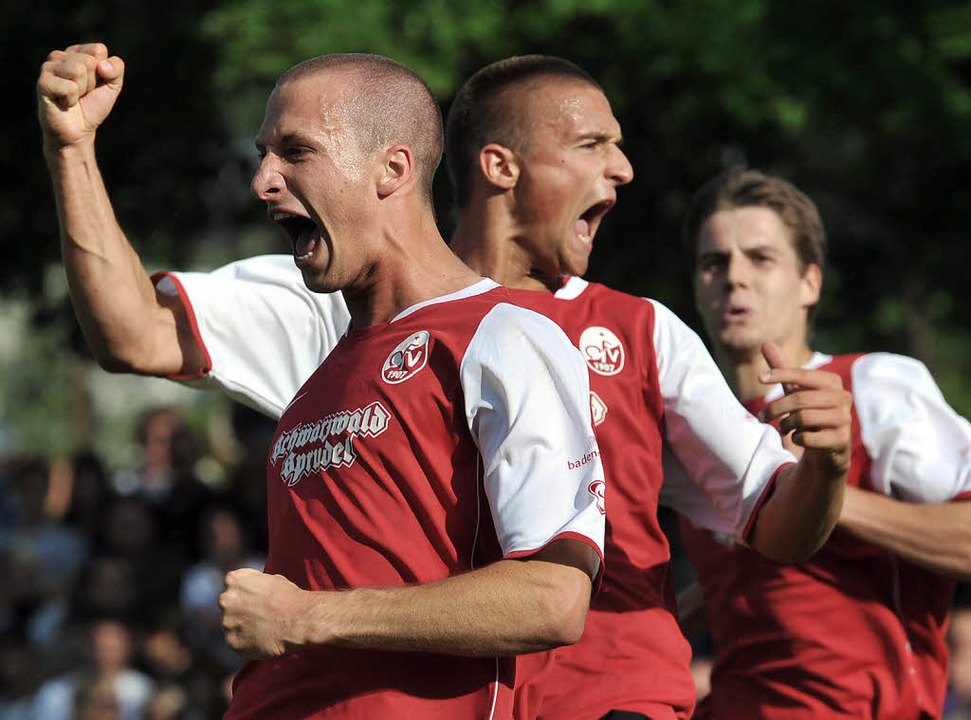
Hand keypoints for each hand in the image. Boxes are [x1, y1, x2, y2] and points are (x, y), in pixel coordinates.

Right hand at [37, 43, 124, 149]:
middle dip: (92, 82)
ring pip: (78, 70)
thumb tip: (101, 65)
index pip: (98, 49)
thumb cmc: (93, 105)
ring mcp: (48, 68)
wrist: (79, 131)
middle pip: (89, 61)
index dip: (103, 71)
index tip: (95, 83)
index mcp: (76, 52)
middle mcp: (59, 56)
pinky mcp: (43, 83)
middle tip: (83, 93)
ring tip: (73, 97)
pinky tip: (64, 103)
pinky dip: (72, 100)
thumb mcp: (113, 86)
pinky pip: (70, 87)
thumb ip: (116, 69)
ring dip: (82, 90)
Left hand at [219, 568, 309, 659]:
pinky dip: (246, 642)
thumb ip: (256, 584)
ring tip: (262, 629)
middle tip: (257, 615)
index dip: (245, 592)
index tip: (254, 598)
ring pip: (230, 624)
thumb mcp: (273, 579)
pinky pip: (235, 642)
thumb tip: (255, 590)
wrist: (298, 621)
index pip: (232, 584)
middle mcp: (226, 599)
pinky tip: (261, 639)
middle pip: (227, 604)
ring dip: (241, 626)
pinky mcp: (231, 642)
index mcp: (234, 580)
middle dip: (239, 609)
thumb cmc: (290, 598)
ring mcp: (227, 622)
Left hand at [758, 342, 851, 473]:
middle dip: (775, 408)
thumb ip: (782, 369)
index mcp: (832, 382)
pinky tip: (798, 439)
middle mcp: (843, 398)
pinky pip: (809, 437)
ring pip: (803, 417)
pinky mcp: (841, 440)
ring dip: (786, 425)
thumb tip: (766, 343)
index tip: (760, 378)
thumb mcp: (794, 391)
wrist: (824, 451)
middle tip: (762, 417)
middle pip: (800, 399)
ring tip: (784, 428)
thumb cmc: (808, 416)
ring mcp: (844, 419)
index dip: (781, 374)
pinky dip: (796, 439)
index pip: (804, 374)